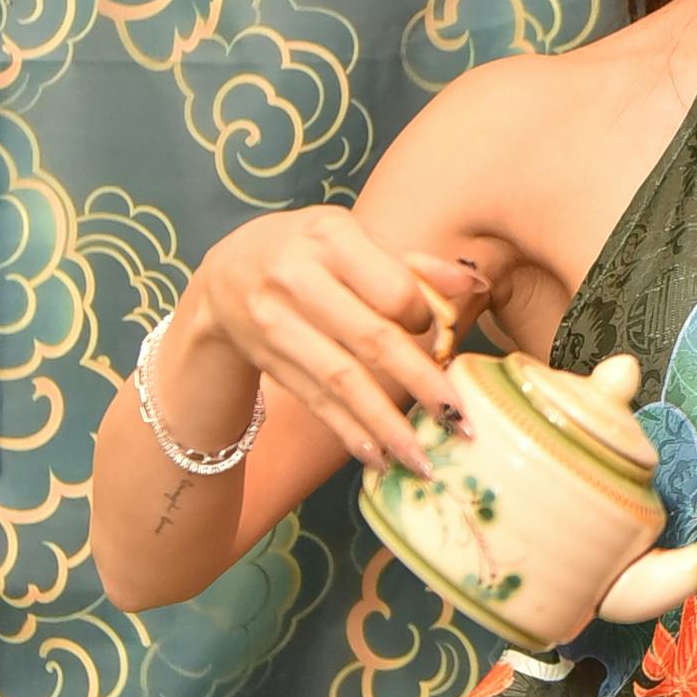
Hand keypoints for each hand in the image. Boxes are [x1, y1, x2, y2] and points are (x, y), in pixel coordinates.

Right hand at [181, 211, 488, 473]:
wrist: (225, 274)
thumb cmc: (307, 252)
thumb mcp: (351, 239)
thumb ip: (411, 263)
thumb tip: (471, 285)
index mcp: (330, 236)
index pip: (392, 288)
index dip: (424, 320)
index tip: (441, 340)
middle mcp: (296, 277)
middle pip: (371, 339)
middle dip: (421, 385)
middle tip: (459, 421)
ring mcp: (276, 323)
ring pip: (342, 381)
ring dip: (386, 425)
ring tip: (424, 460)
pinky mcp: (268, 360)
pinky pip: (316, 402)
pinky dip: (350, 434)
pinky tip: (380, 459)